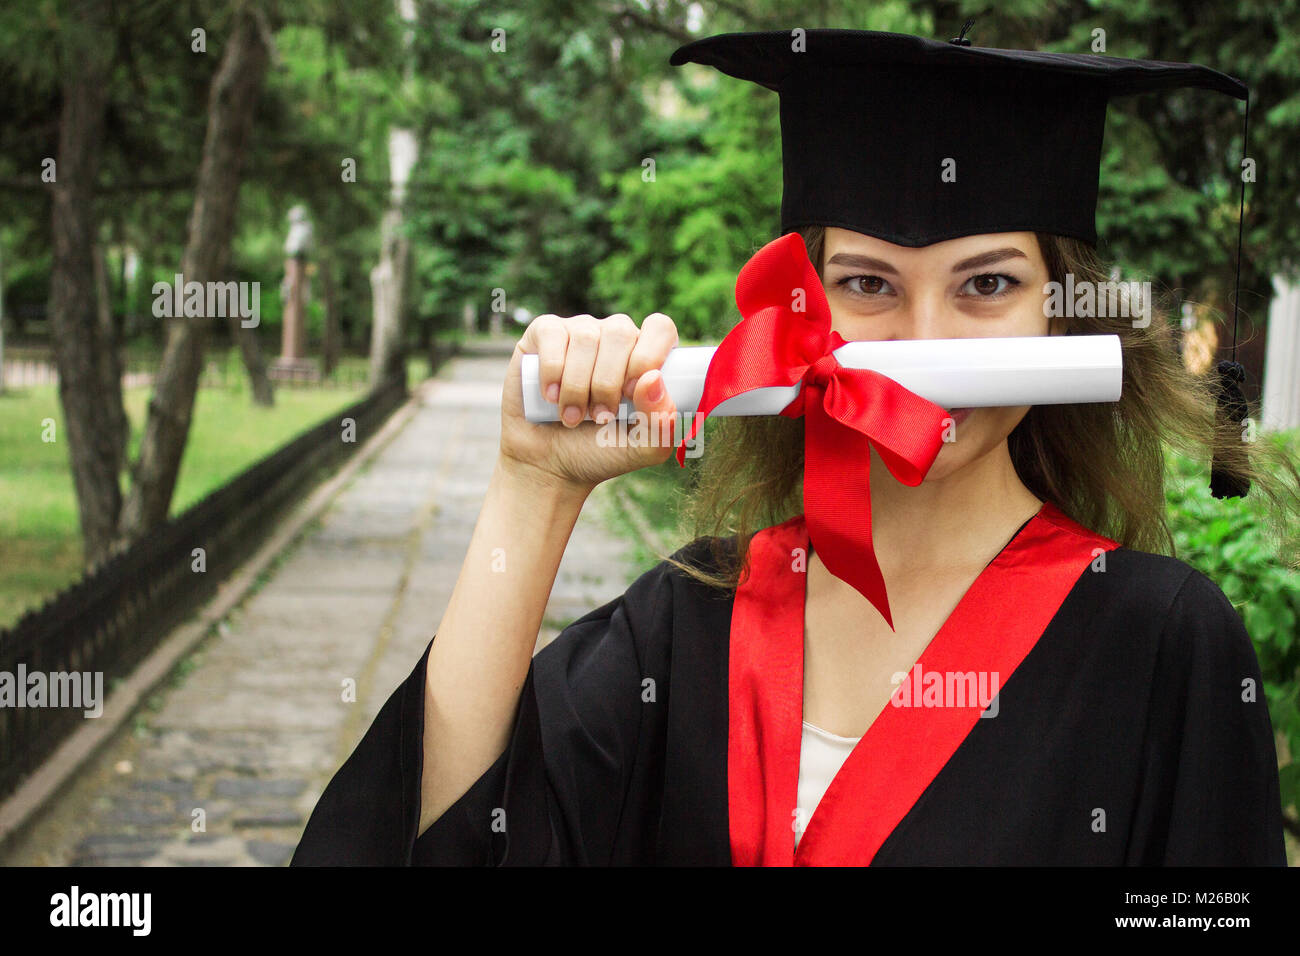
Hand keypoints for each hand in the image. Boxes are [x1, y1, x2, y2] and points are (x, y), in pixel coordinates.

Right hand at [499, 312, 680, 493]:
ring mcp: (579, 332)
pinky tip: (550, 397)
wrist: (549, 463)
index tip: (633, 394)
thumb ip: (661, 421)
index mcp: (646, 356)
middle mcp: (615, 338)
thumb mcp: (641, 449)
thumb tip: (653, 379)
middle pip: (620, 332)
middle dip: (608, 382)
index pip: (660, 328)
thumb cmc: (600, 451)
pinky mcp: (544, 335)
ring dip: (578, 385)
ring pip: (586, 337)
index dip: (649, 356)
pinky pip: (552, 335)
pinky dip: (552, 370)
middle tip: (600, 417)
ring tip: (572, 418)